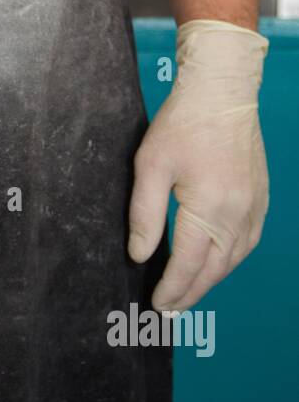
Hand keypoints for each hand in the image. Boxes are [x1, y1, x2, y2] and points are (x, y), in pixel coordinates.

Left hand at [128, 21, 268, 311]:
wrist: (222, 92)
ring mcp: (255, 207)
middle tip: (170, 309)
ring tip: (188, 292)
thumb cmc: (182, 124)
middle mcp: (238, 214)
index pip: (188, 263)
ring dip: (211, 280)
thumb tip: (140, 255)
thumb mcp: (150, 166)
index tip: (156, 303)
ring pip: (234, 259)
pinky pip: (247, 242)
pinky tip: (215, 263)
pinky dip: (229, 260)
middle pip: (214, 269)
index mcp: (209, 208)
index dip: (172, 288)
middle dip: (191, 292)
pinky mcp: (261, 198)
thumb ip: (145, 214)